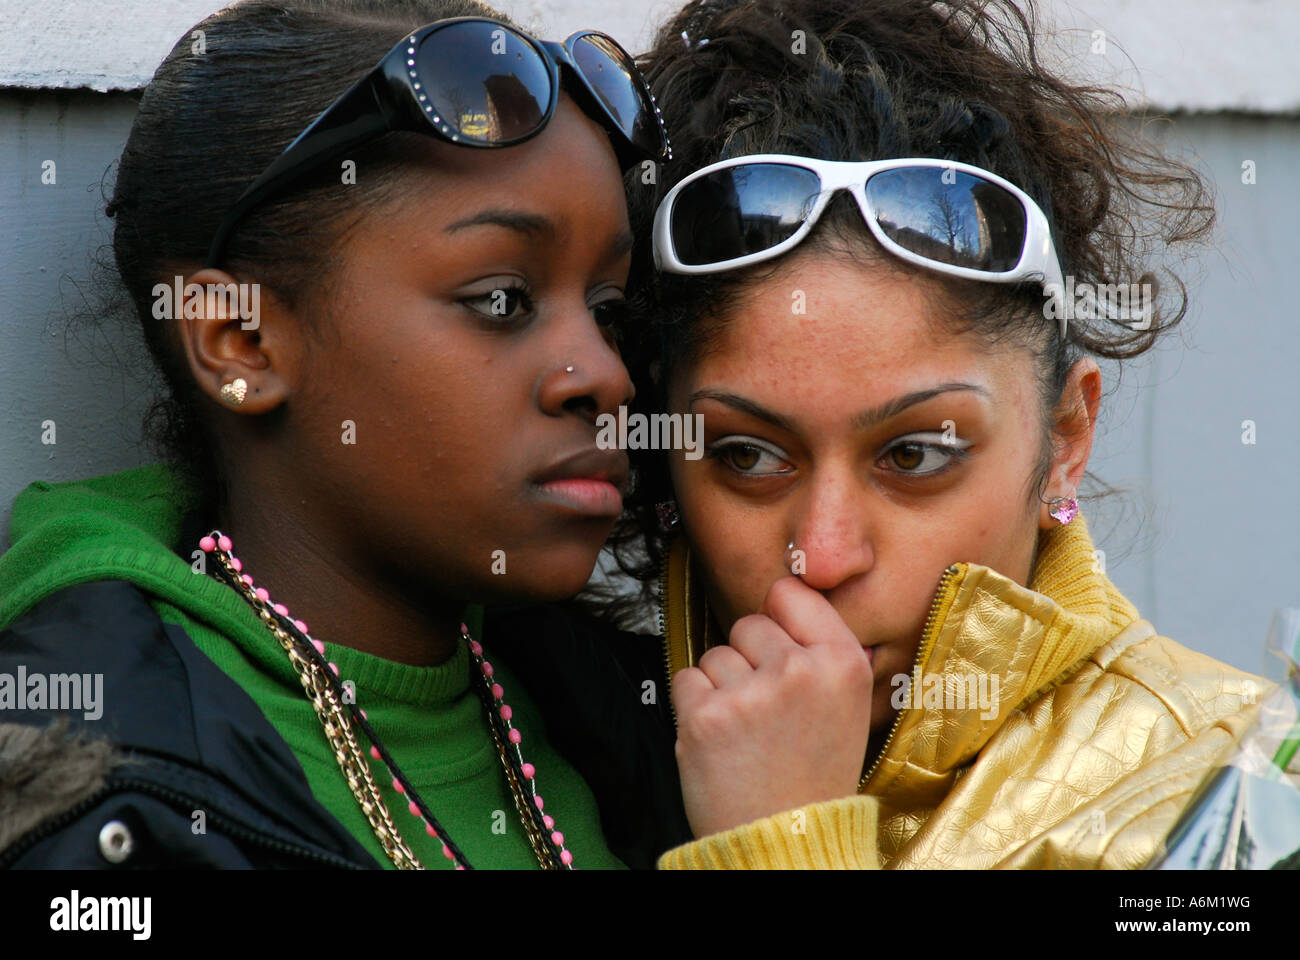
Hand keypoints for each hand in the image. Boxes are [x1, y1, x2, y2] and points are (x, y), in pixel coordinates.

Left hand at [671, 575, 873, 837]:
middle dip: (749, 660)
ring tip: (747, 734)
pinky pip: (685, 680)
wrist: (788, 844)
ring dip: (721, 687)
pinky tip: (722, 742)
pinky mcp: (706, 718)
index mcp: (842, 662)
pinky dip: (695, 708)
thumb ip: (822, 652)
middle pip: (747, 624)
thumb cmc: (813, 776)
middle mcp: (799, 671)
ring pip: (715, 655)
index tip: (780, 648)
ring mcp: (750, 694)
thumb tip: (786, 598)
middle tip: (767, 712)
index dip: (777, 618)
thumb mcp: (848, 707)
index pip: (789, 592)